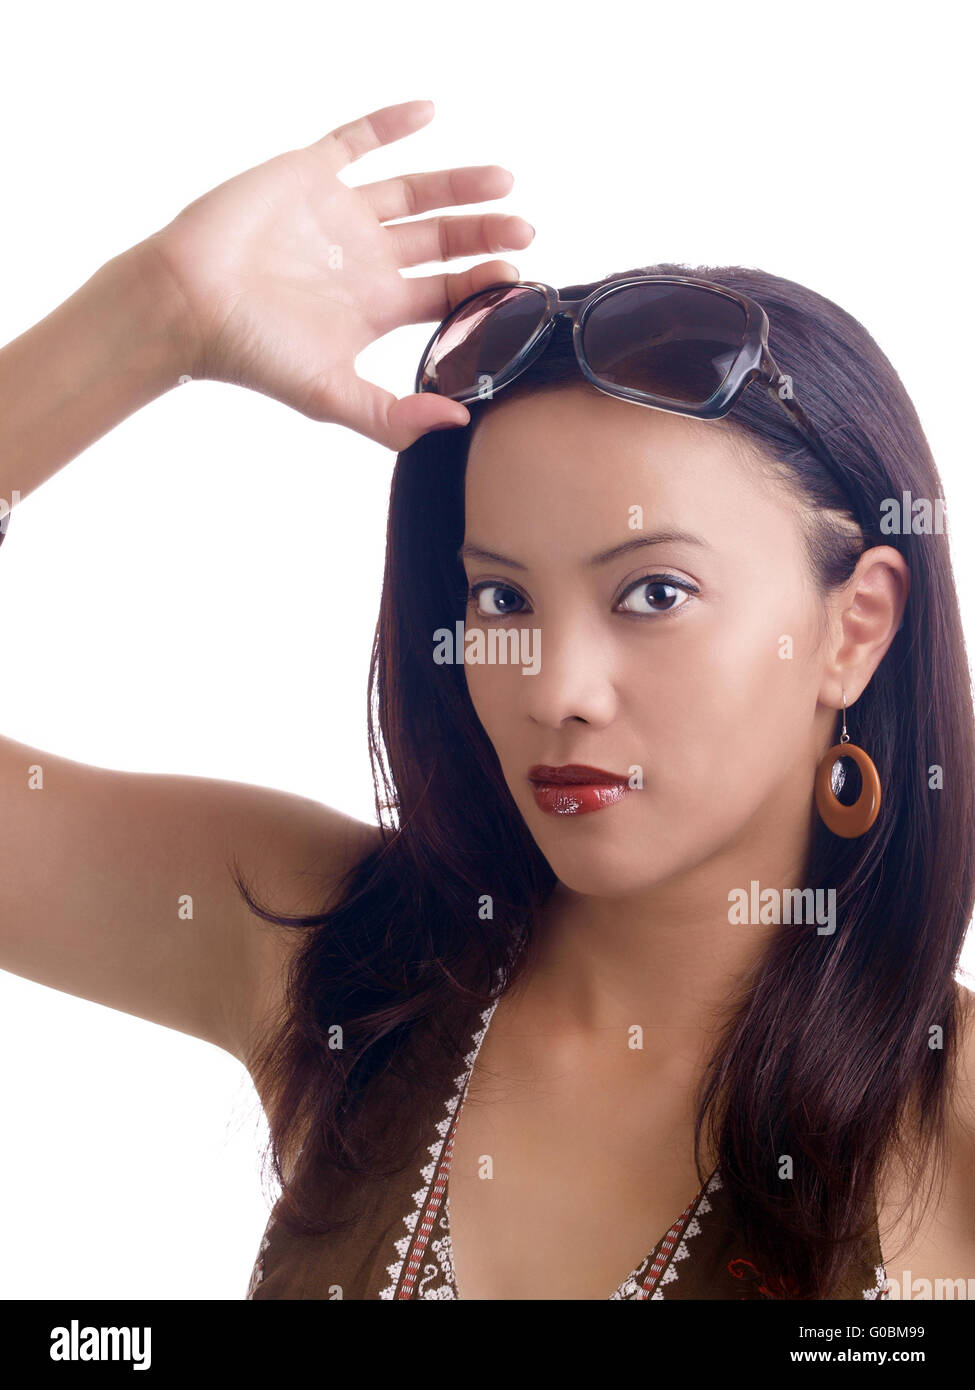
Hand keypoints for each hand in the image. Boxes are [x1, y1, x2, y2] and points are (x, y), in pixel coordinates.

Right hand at [141, 99, 533, 450]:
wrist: (187, 303)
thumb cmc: (251, 353)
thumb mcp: (331, 395)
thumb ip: (393, 416)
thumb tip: (460, 420)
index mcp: (375, 306)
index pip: (445, 291)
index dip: (482, 283)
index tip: (516, 276)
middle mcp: (363, 259)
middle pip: (441, 241)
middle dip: (484, 233)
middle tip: (526, 229)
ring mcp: (337, 214)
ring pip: (414, 192)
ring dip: (459, 185)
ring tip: (504, 182)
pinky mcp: (307, 174)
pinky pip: (355, 139)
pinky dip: (391, 124)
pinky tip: (430, 111)